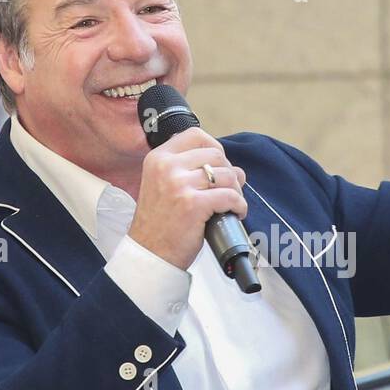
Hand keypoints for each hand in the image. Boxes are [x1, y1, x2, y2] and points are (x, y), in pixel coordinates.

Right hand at [128, 127, 247, 269]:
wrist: (149, 254)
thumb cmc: (159, 224)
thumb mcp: (162, 186)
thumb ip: (189, 170)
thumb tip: (232, 168)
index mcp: (158, 159)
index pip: (196, 136)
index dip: (215, 148)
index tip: (219, 166)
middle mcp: (167, 167)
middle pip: (216, 154)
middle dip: (229, 172)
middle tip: (229, 190)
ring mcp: (180, 185)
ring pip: (227, 175)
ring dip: (237, 191)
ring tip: (232, 205)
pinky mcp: (194, 205)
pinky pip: (230, 196)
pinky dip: (239, 206)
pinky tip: (235, 214)